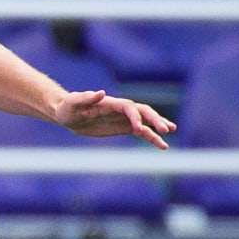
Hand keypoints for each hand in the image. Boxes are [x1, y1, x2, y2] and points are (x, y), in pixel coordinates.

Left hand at [53, 89, 175, 148]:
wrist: (67, 115)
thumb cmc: (67, 107)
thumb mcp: (73, 103)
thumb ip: (86, 98)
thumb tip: (101, 93)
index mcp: (110, 103)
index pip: (128, 107)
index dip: (135, 116)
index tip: (138, 128)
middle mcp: (120, 109)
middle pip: (143, 112)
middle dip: (154, 119)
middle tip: (166, 129)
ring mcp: (124, 119)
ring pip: (146, 121)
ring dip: (158, 126)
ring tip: (171, 132)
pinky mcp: (123, 128)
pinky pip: (142, 132)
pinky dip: (152, 138)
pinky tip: (162, 145)